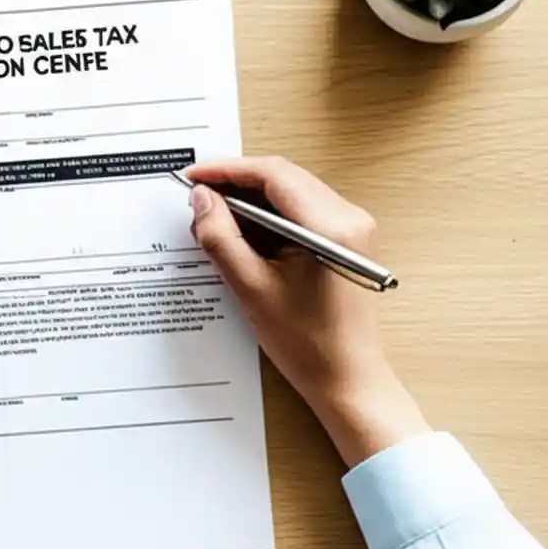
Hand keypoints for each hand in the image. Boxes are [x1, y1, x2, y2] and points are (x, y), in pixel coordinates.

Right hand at [185, 157, 429, 465]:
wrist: (347, 378)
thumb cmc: (308, 343)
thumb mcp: (252, 289)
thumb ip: (221, 238)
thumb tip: (202, 200)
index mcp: (331, 227)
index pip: (274, 175)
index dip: (228, 170)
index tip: (194, 176)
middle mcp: (350, 218)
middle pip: (284, 178)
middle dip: (237, 183)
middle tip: (198, 198)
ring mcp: (353, 228)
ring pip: (292, 192)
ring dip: (253, 199)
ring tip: (215, 218)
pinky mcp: (347, 240)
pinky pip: (303, 210)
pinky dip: (270, 215)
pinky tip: (244, 232)